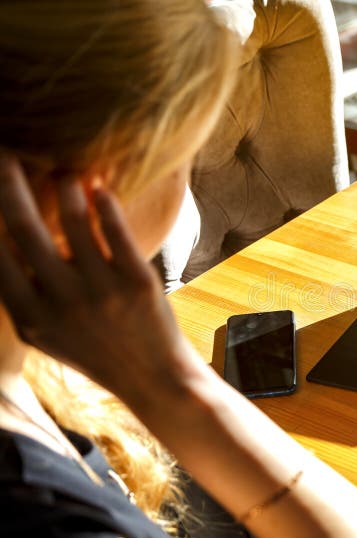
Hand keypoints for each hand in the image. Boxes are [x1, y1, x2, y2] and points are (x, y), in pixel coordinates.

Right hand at [0, 155, 192, 404]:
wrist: (154, 377)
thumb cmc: (96, 351)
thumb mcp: (46, 334)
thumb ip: (21, 295)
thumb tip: (3, 245)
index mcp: (29, 314)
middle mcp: (59, 300)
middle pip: (23, 226)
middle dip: (10, 183)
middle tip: (9, 153)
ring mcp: (100, 290)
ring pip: (73, 218)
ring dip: (65, 185)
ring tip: (66, 168)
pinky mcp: (137, 281)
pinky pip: (115, 229)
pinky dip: (103, 203)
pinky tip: (99, 187)